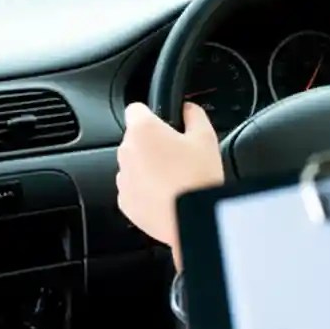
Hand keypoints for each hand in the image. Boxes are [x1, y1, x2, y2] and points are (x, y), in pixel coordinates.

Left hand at [116, 102, 224, 268]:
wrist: (192, 219)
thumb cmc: (198, 178)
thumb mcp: (206, 137)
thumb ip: (194, 114)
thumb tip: (188, 109)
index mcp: (143, 130)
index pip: (135, 109)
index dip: (151, 115)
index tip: (163, 124)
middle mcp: (127, 152)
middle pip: (135, 139)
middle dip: (152, 144)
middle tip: (178, 155)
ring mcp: (123, 178)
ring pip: (134, 164)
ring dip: (148, 167)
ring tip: (175, 178)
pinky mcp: (125, 201)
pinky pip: (133, 188)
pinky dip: (146, 189)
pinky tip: (167, 194)